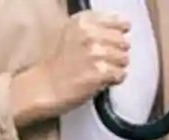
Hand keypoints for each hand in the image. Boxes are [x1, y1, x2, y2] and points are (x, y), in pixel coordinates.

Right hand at [11, 11, 130, 127]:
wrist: (44, 88)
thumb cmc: (56, 65)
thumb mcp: (71, 34)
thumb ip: (94, 28)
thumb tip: (121, 28)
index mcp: (83, 22)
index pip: (118, 23)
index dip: (118, 34)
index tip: (113, 42)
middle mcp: (90, 34)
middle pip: (123, 41)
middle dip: (117, 52)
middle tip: (103, 61)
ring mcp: (96, 53)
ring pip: (124, 58)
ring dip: (116, 67)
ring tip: (101, 71)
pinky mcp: (100, 72)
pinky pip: (120, 74)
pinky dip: (114, 79)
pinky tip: (101, 80)